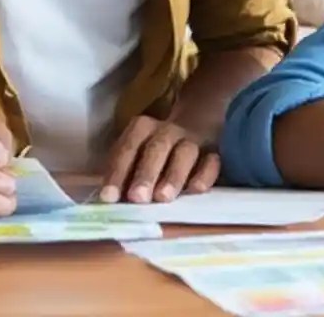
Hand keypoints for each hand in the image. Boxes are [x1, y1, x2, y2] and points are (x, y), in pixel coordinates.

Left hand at [99, 115, 220, 203]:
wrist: (198, 122)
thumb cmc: (155, 150)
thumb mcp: (135, 154)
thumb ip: (123, 174)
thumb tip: (108, 199)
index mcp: (142, 129)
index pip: (128, 148)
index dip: (117, 172)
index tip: (109, 197)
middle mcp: (168, 131)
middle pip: (157, 148)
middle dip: (146, 173)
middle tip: (138, 198)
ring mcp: (194, 140)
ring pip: (185, 153)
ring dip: (173, 175)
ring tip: (163, 198)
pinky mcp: (215, 151)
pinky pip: (213, 161)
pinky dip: (205, 174)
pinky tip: (196, 189)